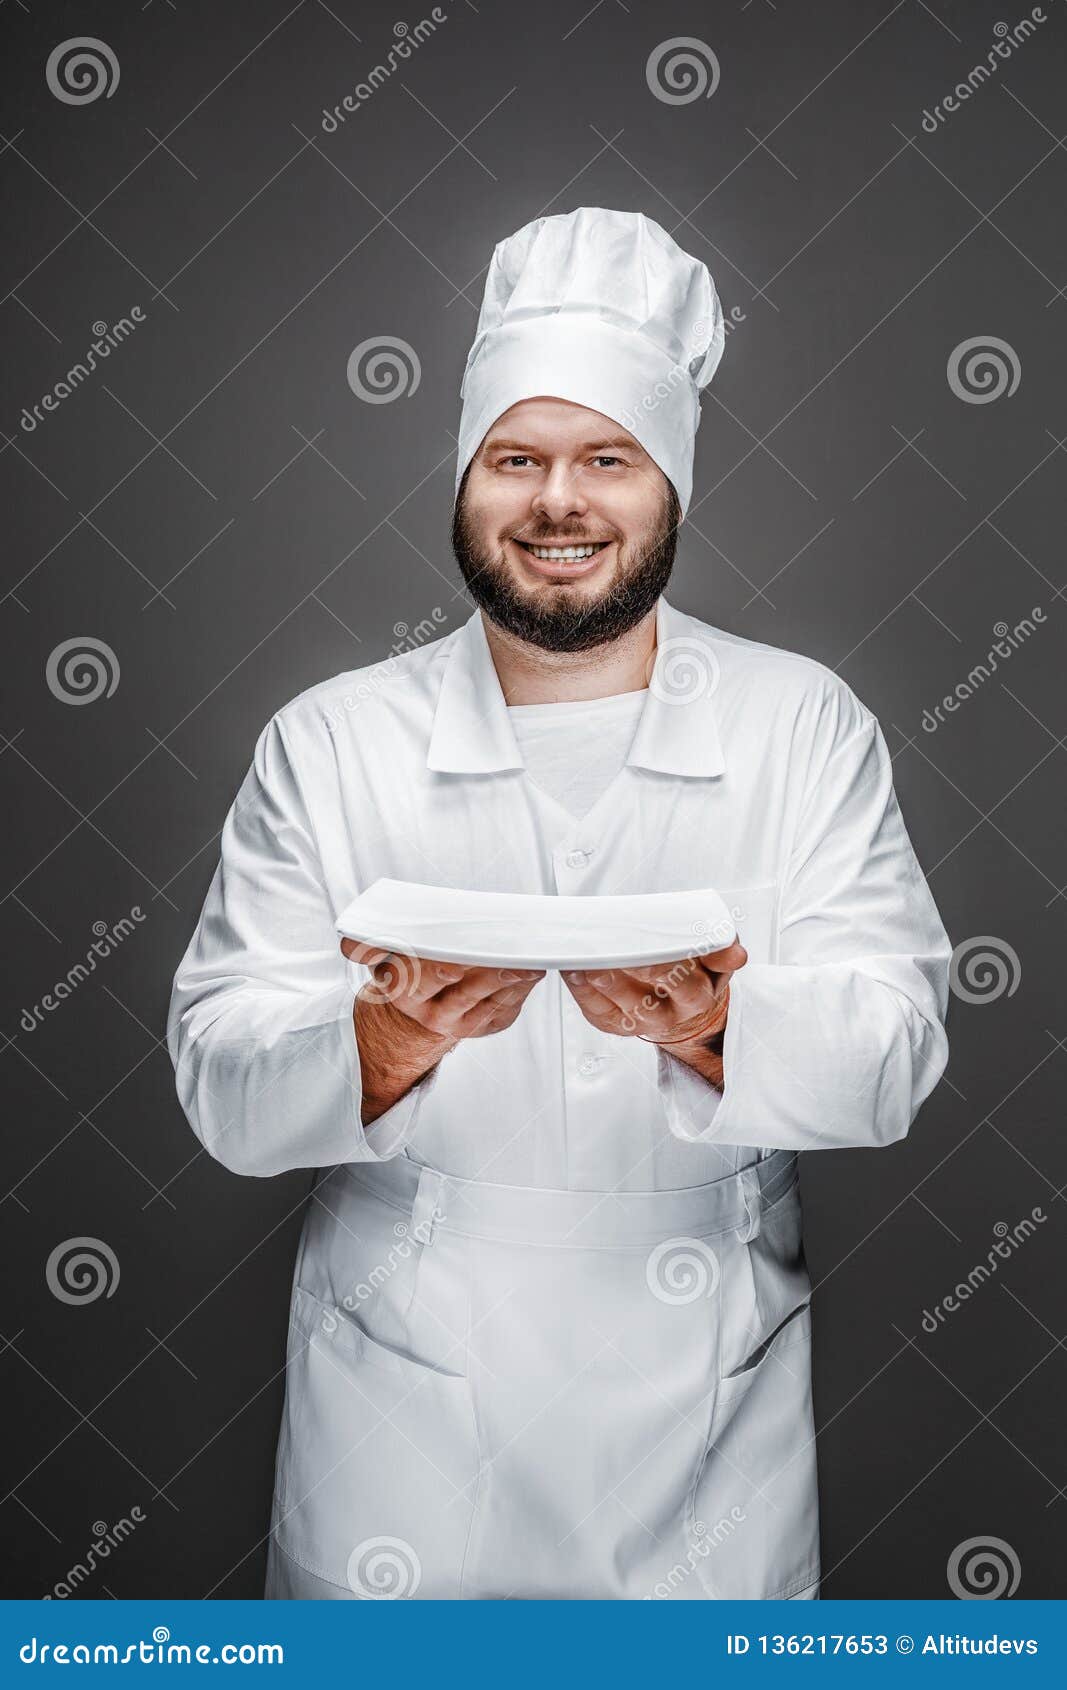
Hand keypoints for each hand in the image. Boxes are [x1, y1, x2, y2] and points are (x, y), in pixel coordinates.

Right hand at [341, 939, 544, 1123]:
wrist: (414, 1011)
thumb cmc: (410, 965)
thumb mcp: (386, 956)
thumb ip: (376, 947)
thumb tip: (350, 945)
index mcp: (404, 990)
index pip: (419, 981)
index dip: (438, 974)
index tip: (455, 969)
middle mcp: (431, 1012)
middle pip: (462, 995)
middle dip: (488, 979)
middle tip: (511, 964)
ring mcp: (459, 1023)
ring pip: (488, 1004)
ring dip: (513, 984)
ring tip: (533, 967)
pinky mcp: (484, 1026)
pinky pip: (504, 1009)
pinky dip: (520, 991)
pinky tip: (533, 975)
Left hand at [561, 940, 746, 1084]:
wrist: (683, 1011)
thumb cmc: (692, 974)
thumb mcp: (715, 960)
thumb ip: (722, 950)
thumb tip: (737, 955)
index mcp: (696, 997)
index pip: (685, 986)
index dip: (668, 970)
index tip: (655, 951)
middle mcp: (666, 1015)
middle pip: (646, 1002)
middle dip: (627, 978)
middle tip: (609, 954)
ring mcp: (636, 1022)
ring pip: (617, 1007)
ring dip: (599, 985)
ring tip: (585, 963)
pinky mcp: (612, 1022)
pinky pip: (595, 1009)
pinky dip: (581, 990)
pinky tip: (572, 971)